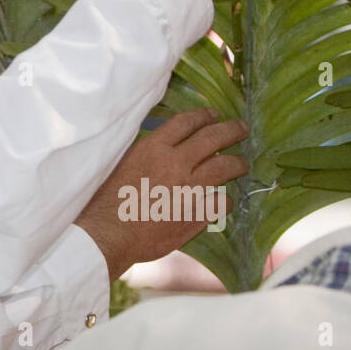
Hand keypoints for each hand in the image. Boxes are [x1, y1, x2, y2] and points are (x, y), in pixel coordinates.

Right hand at [75, 108, 249, 280]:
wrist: (110, 234)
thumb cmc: (108, 199)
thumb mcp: (123, 163)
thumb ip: (146, 153)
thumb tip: (163, 148)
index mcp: (153, 147)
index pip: (186, 122)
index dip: (203, 116)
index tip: (214, 115)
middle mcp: (176, 163)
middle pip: (212, 138)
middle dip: (231, 130)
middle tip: (242, 128)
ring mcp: (189, 189)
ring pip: (225, 167)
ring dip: (237, 163)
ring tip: (243, 164)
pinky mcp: (196, 214)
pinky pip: (221, 202)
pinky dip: (225, 200)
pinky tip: (224, 201)